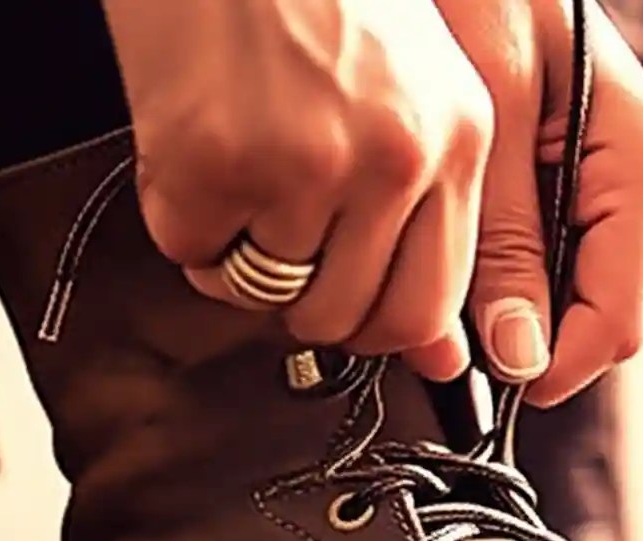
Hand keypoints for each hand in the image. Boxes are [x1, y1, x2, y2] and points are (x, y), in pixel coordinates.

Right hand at [103, 0, 494, 380]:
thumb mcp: (422, 87)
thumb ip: (434, 210)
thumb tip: (438, 351)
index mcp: (458, 141)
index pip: (430, 306)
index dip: (379, 325)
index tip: (353, 313)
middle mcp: (393, 159)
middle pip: (346, 317)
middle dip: (304, 302)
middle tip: (281, 246)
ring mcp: (304, 163)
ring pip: (265, 292)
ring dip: (240, 253)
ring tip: (243, 174)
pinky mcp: (215, 161)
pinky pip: (192, 254)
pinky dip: (184, 218)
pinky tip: (201, 150)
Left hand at [437, 0, 642, 406]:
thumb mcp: (490, 109)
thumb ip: (506, 236)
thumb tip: (520, 351)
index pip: (621, 318)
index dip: (552, 364)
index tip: (484, 376)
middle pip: (597, 313)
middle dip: (522, 329)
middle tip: (439, 313)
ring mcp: (619, 183)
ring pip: (574, 294)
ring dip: (507, 298)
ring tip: (444, 257)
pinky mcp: (586, 181)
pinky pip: (555, 256)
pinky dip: (503, 263)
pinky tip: (461, 233)